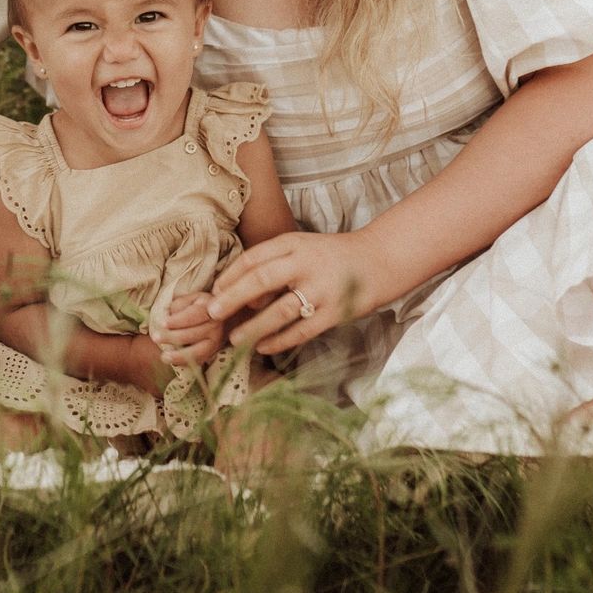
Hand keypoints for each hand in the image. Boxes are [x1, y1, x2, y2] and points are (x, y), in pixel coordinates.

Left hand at [155, 292, 224, 369]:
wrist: (221, 316)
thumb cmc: (199, 306)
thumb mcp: (190, 299)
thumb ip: (180, 305)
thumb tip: (169, 316)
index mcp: (210, 307)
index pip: (194, 315)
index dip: (178, 320)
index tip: (163, 323)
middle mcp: (216, 325)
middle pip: (195, 334)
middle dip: (173, 337)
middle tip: (155, 338)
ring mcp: (217, 341)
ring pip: (199, 351)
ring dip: (180, 355)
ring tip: (164, 357)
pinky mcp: (214, 352)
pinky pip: (200, 360)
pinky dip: (186, 363)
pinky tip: (173, 362)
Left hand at [207, 230, 387, 355]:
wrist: (380, 260)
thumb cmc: (331, 257)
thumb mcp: (302, 249)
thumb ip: (274, 266)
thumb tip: (241, 297)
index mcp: (294, 244)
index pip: (253, 258)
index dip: (230, 277)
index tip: (213, 293)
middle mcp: (306, 263)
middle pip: (261, 280)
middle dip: (233, 298)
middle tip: (212, 314)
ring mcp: (322, 289)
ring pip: (280, 311)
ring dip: (254, 327)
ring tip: (235, 339)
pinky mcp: (336, 312)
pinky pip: (302, 331)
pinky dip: (279, 341)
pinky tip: (263, 347)